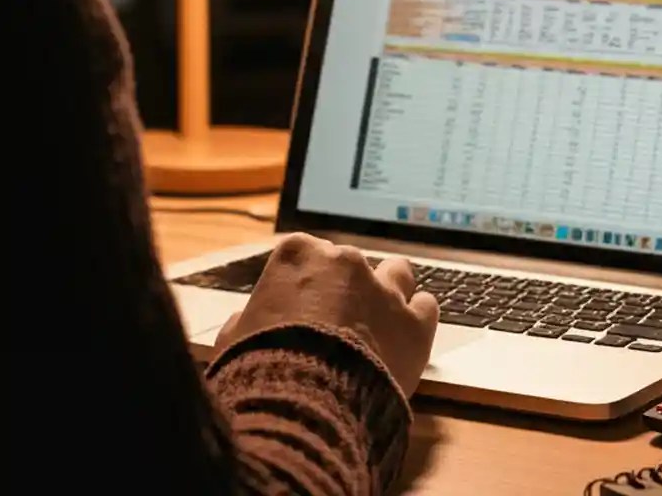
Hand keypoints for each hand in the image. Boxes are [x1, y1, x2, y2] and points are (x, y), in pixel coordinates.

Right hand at [215, 233, 438, 389]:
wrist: (304, 409)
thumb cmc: (259, 371)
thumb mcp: (234, 340)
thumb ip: (247, 319)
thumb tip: (247, 320)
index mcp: (298, 255)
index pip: (307, 252)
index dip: (305, 281)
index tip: (302, 304)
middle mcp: (346, 262)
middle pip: (351, 264)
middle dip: (345, 288)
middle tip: (335, 323)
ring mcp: (385, 290)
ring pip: (398, 273)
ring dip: (389, 292)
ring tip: (378, 323)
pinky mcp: (417, 323)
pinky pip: (427, 306)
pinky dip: (417, 320)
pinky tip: (406, 338)